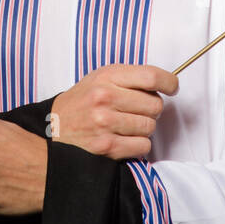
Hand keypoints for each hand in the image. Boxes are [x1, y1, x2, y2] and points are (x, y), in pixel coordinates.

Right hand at [49, 63, 177, 159]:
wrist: (52, 128)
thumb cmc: (81, 102)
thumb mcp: (99, 79)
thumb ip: (129, 78)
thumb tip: (165, 84)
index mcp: (106, 77)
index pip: (151, 76)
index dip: (169, 82)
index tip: (172, 88)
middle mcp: (105, 98)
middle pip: (155, 105)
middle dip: (151, 109)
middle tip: (136, 111)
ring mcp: (105, 123)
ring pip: (150, 127)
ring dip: (143, 128)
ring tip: (125, 125)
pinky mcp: (107, 147)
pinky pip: (143, 146)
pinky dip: (138, 145)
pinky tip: (123, 139)